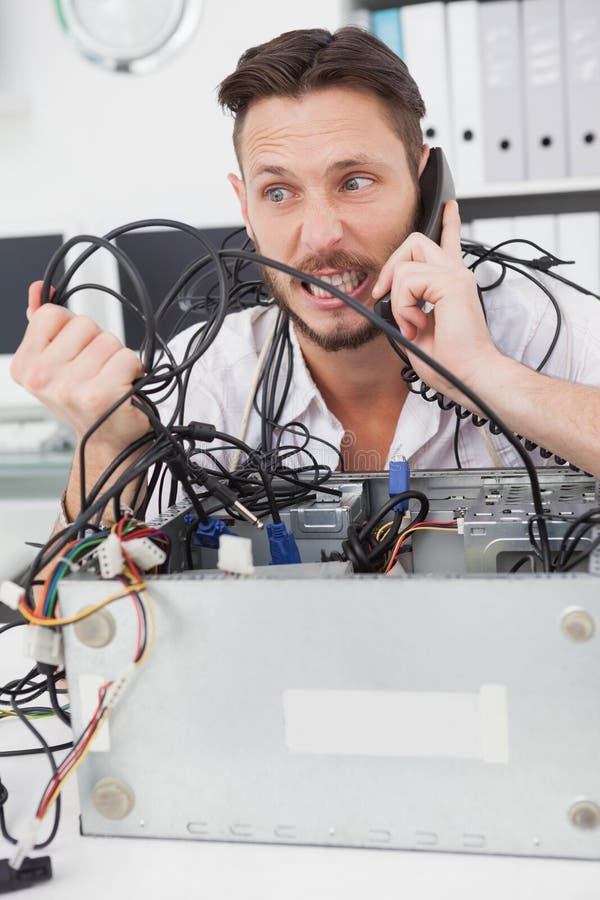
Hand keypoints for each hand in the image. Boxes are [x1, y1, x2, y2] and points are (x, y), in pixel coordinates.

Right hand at [11, 282, 150, 452]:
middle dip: (97, 343)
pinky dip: (133, 369)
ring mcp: (69, 388)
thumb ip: (44, 323)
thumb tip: (37, 289)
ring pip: (109, 340)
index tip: (75, 354)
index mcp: (24, 365)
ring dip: (116, 358)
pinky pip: (128, 357)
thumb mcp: (54, 361)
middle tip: (94, 372)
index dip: (72, 329)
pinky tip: (122, 388)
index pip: (52, 314)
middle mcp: (41, 378)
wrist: (105, 441)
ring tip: (108, 381)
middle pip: (84, 325)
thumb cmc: (83, 400)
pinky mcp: (100, 395)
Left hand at [372, 201, 501, 407]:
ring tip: (414, 325)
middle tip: (386, 296)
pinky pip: (407, 282)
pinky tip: (420, 325)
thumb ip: (406, 308)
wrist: (469, 376)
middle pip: (415, 241)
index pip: (450, 243)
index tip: (449, 205)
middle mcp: (457, 274)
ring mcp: (455, 275)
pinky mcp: (451, 282)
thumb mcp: (416, 331)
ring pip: (404, 267)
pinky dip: (404, 307)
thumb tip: (385, 299)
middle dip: (391, 267)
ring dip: (398, 301)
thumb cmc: (450, 363)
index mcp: (452, 284)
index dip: (449, 222)